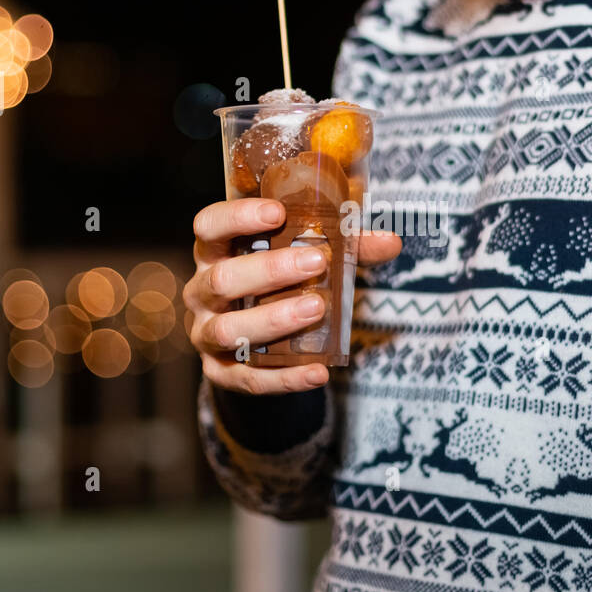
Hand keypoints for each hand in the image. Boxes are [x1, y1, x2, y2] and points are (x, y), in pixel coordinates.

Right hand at [183, 197, 401, 393]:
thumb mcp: (304, 257)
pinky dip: (285, 378)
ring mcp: (206, 334)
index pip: (209, 226)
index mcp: (214, 252)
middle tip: (316, 261)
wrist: (254, 341)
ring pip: (229, 331)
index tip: (277, 213)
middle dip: (269, 271)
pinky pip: (248, 379)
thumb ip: (345, 247)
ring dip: (274, 320)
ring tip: (317, 308)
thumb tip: (391, 242)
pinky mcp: (219, 372)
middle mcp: (201, 291)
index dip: (237, 218)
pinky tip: (318, 371)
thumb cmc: (277, 284)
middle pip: (223, 279)